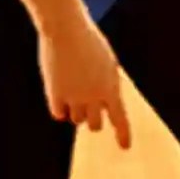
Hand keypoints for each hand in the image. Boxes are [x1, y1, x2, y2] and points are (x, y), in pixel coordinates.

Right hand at [38, 14, 131, 149]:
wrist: (66, 31)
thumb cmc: (90, 42)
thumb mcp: (107, 64)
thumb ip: (107, 85)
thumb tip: (104, 104)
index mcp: (112, 88)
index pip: (120, 118)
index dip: (123, 134)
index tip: (124, 147)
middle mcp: (94, 97)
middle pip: (95, 124)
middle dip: (94, 119)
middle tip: (90, 111)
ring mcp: (73, 97)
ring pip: (76, 119)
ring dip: (77, 112)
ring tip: (76, 94)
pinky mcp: (54, 94)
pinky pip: (58, 113)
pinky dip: (60, 109)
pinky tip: (61, 99)